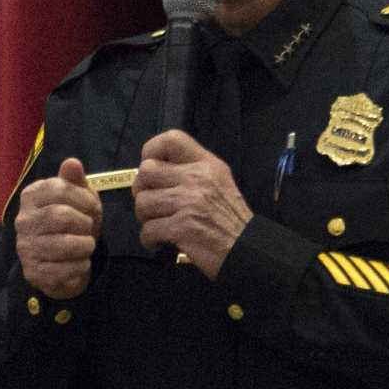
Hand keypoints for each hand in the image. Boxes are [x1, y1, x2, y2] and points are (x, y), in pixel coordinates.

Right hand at [14, 156, 101, 299]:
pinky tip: (80, 262)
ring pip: (63, 245)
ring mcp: (25, 248)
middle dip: (84, 223)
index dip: (84, 198)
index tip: (92, 207)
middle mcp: (23, 220)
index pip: (59, 189)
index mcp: (31, 196)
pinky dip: (80, 266)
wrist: (62, 260)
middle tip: (89, 228)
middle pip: (61, 216)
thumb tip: (72, 163)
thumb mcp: (78, 197)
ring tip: (87, 245)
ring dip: (85, 246)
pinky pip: (63, 270)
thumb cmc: (73, 222)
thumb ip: (75, 180)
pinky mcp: (33, 272)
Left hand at [133, 128, 253, 277]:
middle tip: (152, 205)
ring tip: (159, 225)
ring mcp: (189, 202)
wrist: (247, 249)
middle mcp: (197, 178)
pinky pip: (147, 230)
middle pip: (146, 171)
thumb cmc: (229, 219)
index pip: (172, 139)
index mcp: (206, 164)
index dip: (152, 150)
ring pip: (142, 202)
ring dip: (145, 218)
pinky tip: (160, 242)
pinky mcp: (182, 227)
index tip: (151, 171)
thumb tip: (150, 171)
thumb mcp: (218, 182)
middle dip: (142, 191)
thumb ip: (190, 171)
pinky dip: (149, 240)